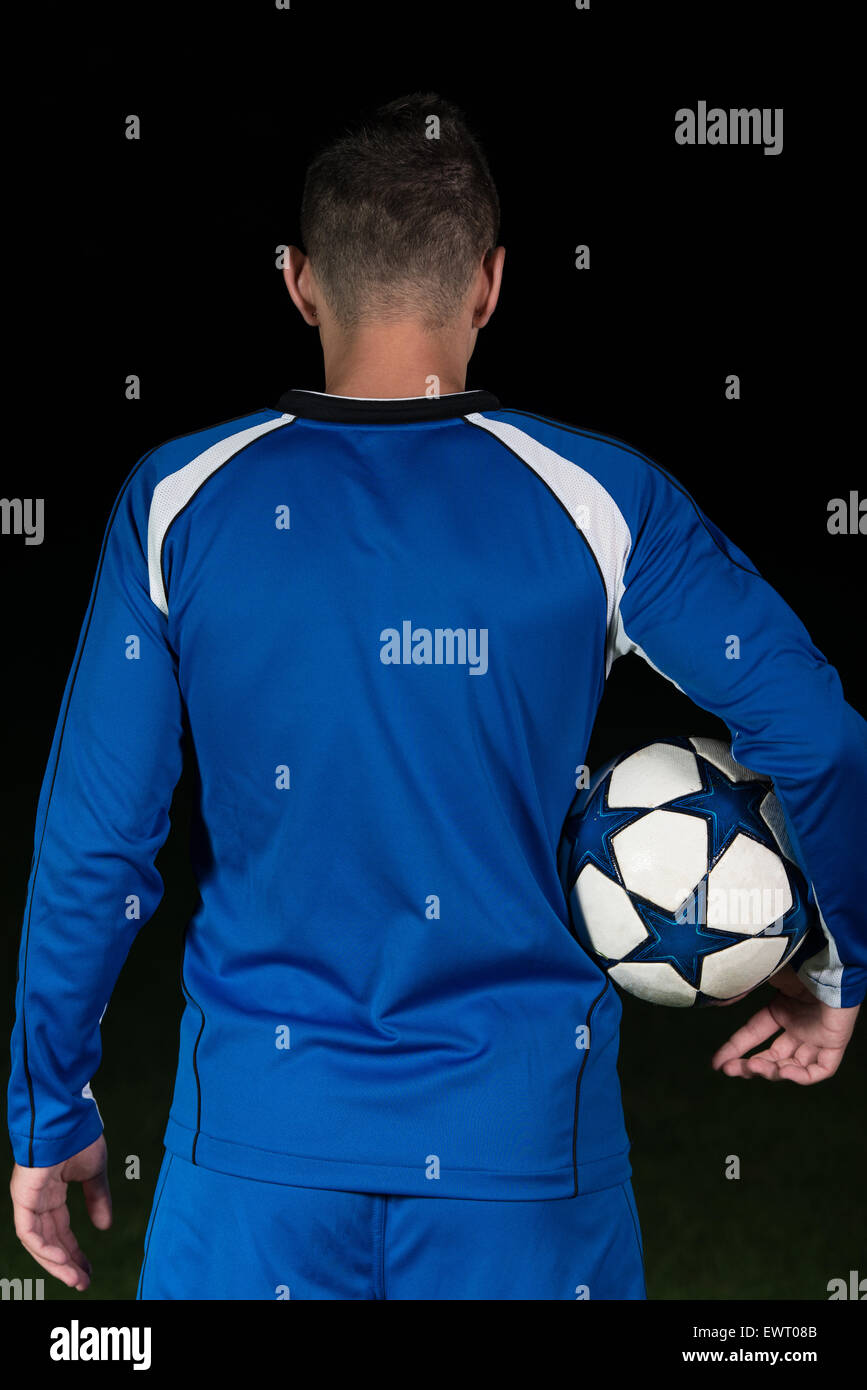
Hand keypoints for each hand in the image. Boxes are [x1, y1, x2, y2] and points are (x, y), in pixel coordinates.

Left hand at [10, 1135, 111, 1290]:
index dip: (74, 1252)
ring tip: (76, 1278)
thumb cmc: (80, 1137)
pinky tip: (62, 1260)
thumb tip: (104, 1227)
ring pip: (37, 1242)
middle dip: (66, 1264)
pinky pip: (29, 1232)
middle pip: (49, 1241)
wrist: (69, 1117)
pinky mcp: (23, 1197)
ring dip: (56, 1263)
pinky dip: (44, 1248)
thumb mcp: (94, 1174)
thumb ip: (98, 1199)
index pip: (60, 1232)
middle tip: (84, 1282)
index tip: (89, 1269)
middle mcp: (37, 1200)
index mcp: (52, 1194)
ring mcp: (28, 1199)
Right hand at [710, 965, 860, 1082]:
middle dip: (751, 1066)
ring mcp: (818, 1033)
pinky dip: (802, 1077)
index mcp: (781, 1008)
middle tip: (732, 1070)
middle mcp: (799, 1023)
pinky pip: (822, 1069)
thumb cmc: (792, 961)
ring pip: (795, 1066)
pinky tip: (784, 1072)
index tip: (717, 1063)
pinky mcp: (836, 1039)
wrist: (823, 959)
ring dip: (772, 1072)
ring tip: (756, 1066)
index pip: (755, 1034)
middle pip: (774, 1056)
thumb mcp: (757, 975)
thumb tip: (716, 1003)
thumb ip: (737, 991)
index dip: (735, 1049)